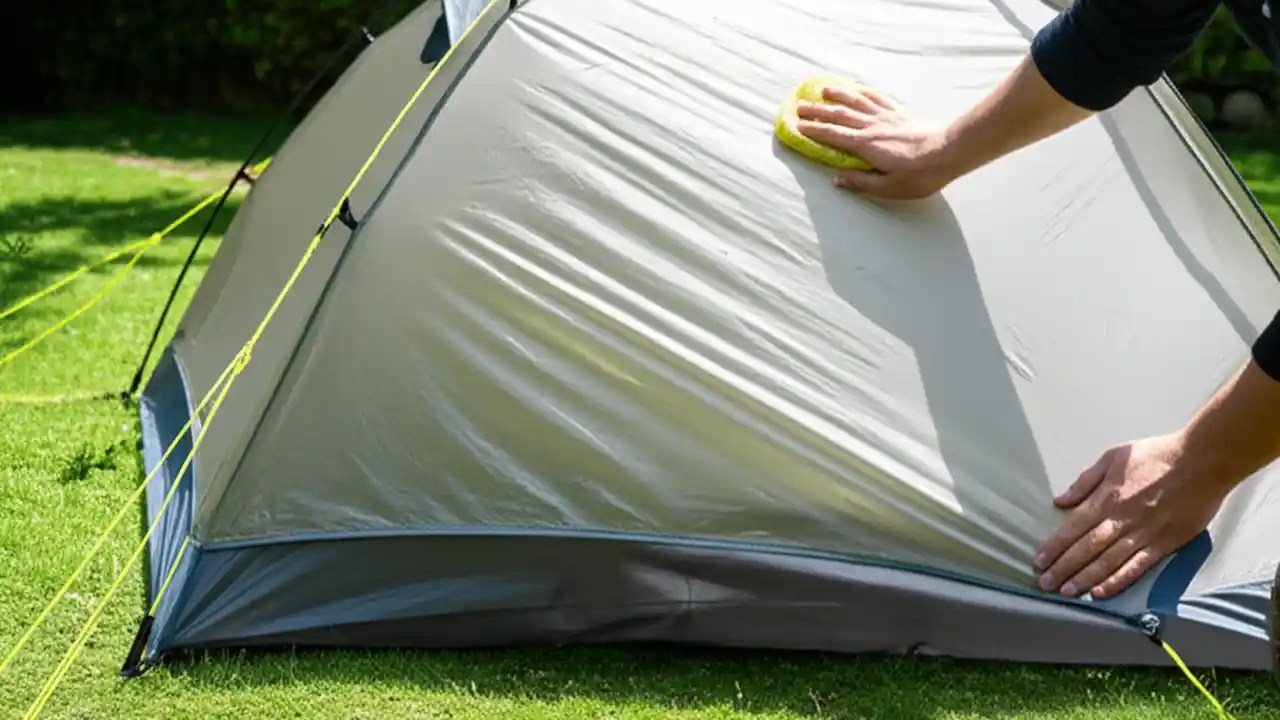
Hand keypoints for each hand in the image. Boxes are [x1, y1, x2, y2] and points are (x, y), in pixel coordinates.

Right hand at [795, 86, 957, 199]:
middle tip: (799, 105)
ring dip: (838, 95)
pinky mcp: (900, 114)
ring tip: (823, 89)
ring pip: (857, 102)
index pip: (833, 136)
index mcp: (865, 146)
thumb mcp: (888, 188)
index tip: (796, 126)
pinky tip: (859, 90)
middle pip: (839, 115)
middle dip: (818, 111)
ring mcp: (887, 117)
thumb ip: (860, 183)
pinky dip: (866, 93)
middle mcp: (872, 127)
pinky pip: (879, 99)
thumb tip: (837, 179)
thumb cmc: (920, 175)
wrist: (949, 153)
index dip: (813, 130)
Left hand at [1034, 433, 1232, 599]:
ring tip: (1066, 592)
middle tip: (1044, 583)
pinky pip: (1137, 567)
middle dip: (1063, 568)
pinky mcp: (1165, 544)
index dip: (1054, 546)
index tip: (1038, 561)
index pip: (1073, 527)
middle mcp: (1122, 519)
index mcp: (1107, 498)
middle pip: (1086, 548)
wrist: (1201, 461)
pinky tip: (1101, 593)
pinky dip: (1117, 582)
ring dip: (1085, 579)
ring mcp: (1144, 534)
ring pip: (1108, 562)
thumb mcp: (1113, 457)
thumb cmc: (1155, 455)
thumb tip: (1060, 501)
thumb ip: (1085, 482)